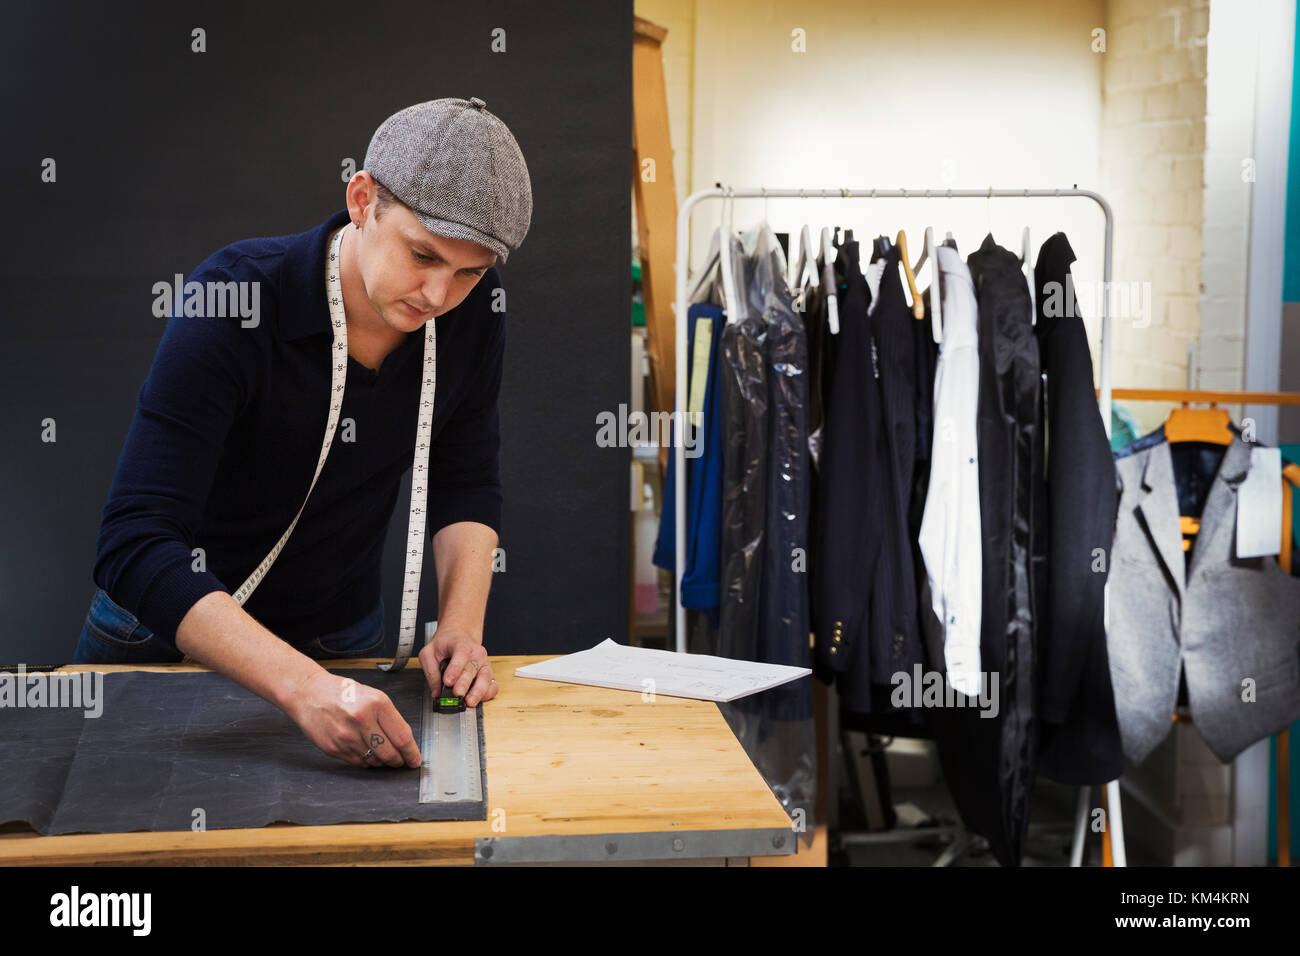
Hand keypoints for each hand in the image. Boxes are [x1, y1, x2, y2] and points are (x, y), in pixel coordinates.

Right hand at [286, 667, 421, 768]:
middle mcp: (362, 720)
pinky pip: (358, 762)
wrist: (309, 693)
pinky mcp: (334, 748)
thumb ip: (389, 717)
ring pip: (374, 761)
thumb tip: (404, 741)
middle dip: (398, 761)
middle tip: (401, 761)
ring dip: (382, 762)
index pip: (402, 736)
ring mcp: (346, 736)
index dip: (411, 752)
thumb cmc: (342, 692)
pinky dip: (366, 761)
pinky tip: (366, 752)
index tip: (415, 760)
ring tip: (382, 754)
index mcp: (377, 703)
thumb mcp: (372, 695)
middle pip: (389, 753)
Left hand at [419, 627, 497, 706]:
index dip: (455, 668)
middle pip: (472, 668)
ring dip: (478, 691)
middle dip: (465, 683)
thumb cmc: (444, 645)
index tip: (447, 681)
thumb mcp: (429, 653)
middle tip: (457, 694)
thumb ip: (431, 673)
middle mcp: (476, 654)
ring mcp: (484, 664)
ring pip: (485, 678)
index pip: (461, 654)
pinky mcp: (488, 675)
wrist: (459, 637)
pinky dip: (487, 694)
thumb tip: (436, 692)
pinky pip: (493, 686)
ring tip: (469, 702)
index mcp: (461, 644)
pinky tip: (478, 699)